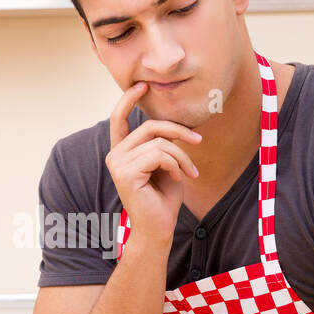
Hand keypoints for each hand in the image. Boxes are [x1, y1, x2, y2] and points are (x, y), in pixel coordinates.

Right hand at [104, 81, 200, 249]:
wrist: (158, 228)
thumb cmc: (164, 198)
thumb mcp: (166, 164)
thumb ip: (164, 144)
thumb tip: (174, 123)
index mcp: (122, 151)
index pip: (118, 118)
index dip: (127, 99)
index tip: (142, 85)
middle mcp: (115, 155)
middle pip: (150, 126)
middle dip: (179, 131)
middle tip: (198, 140)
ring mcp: (117, 164)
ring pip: (160, 142)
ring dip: (182, 156)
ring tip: (189, 173)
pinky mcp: (125, 173)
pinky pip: (160, 155)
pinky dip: (176, 165)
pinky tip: (178, 179)